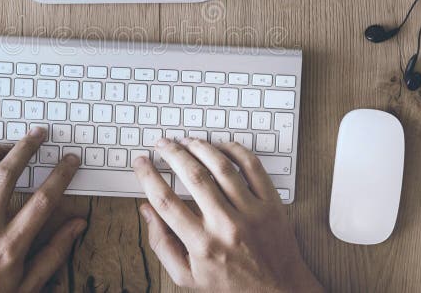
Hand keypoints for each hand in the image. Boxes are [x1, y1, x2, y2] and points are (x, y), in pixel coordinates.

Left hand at [0, 128, 84, 292]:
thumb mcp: (25, 287)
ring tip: (4, 145)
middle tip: (38, 134)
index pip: (43, 201)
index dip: (61, 175)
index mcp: (9, 247)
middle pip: (7, 175)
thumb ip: (52, 255)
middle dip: (27, 148)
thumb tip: (76, 227)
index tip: (70, 160)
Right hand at [133, 137, 322, 292]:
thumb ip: (162, 244)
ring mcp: (252, 212)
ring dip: (200, 147)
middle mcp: (226, 226)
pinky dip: (235, 150)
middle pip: (193, 175)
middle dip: (172, 153)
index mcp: (202, 244)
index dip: (148, 176)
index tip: (141, 162)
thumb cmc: (232, 285)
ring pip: (221, 166)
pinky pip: (252, 167)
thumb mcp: (188, 277)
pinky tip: (220, 147)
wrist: (279, 292)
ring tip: (187, 141)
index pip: (166, 201)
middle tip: (162, 144)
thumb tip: (147, 211)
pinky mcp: (272, 203)